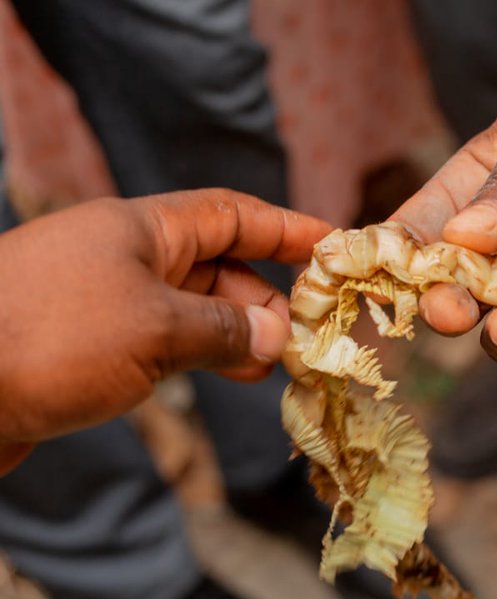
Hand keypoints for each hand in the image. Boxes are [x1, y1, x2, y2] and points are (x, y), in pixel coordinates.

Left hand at [0, 189, 329, 468]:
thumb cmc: (51, 339)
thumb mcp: (155, 329)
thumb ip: (225, 329)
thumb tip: (277, 337)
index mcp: (140, 229)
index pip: (232, 215)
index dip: (287, 227)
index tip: (335, 245)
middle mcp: (126, 258)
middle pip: (219, 264)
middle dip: (269, 295)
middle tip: (310, 332)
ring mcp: (107, 301)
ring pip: (196, 307)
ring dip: (241, 331)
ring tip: (278, 364)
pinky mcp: (91, 345)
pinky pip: (168, 339)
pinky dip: (206, 354)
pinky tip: (231, 374)